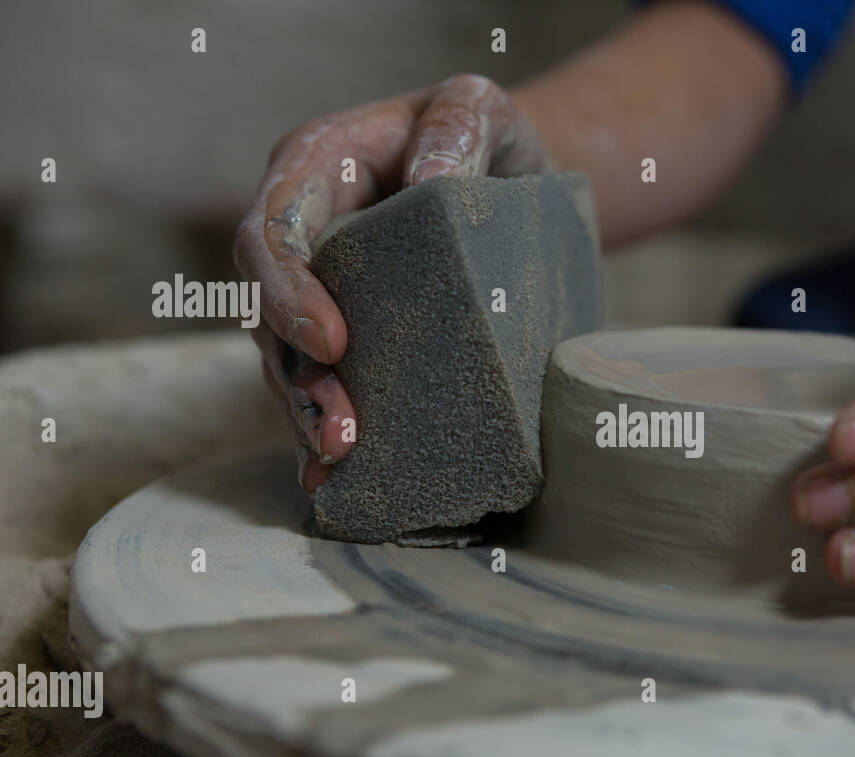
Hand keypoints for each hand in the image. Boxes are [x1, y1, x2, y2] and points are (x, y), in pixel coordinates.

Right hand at [233, 74, 548, 490]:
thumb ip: (459, 126)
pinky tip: (338, 482)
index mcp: (316, 172)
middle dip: (299, 381)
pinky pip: (328, 386)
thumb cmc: (489, 138)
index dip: (288, 290)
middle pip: (270, 315)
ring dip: (309, 417)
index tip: (334, 342)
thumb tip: (432, 183)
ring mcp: (323, 291)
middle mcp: (307, 238)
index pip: (273, 231)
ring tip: (340, 463)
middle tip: (339, 436)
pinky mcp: (356, 338)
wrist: (513, 181)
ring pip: (290, 363)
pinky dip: (328, 431)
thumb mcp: (481, 105)